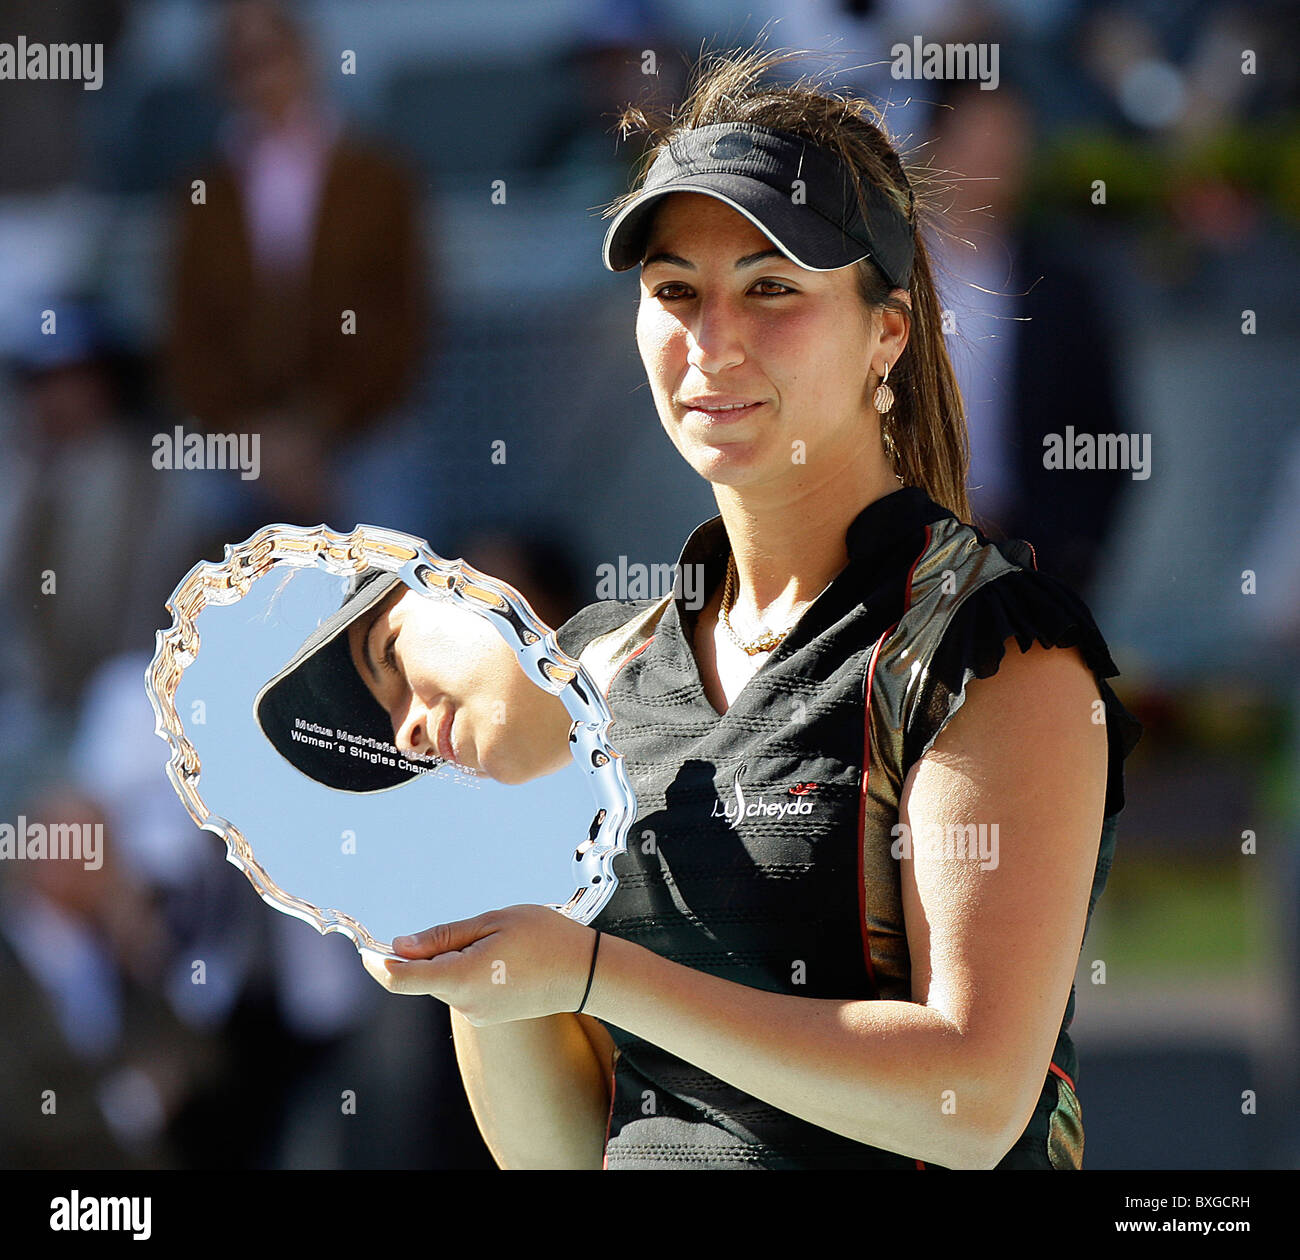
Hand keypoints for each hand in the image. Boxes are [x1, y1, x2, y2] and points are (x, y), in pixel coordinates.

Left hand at [360, 904, 597, 1025]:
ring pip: (446, 981)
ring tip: (498, 940)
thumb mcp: (493, 922)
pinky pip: (464, 989)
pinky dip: (470, 970)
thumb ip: (444, 936)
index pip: (400, 979)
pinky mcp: (488, 1016)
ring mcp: (477, 1014)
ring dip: (455, 959)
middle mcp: (464, 1003)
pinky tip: (504, 957)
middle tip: (469, 927)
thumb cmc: (545, 937)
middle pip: (425, 976)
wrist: (588, 973)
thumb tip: (401, 946)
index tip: (367, 946)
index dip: (378, 963)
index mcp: (462, 977)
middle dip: (430, 951)